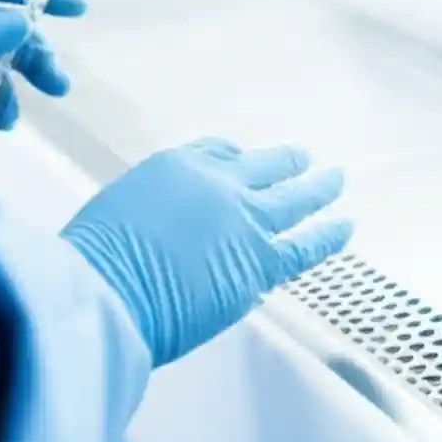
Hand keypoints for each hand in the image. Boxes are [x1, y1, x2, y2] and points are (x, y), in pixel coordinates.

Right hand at [62, 138, 352, 365]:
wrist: (106, 290)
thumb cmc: (96, 261)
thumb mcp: (120, 209)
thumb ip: (156, 210)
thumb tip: (169, 230)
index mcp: (178, 164)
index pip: (217, 152)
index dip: (235, 158)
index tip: (243, 160)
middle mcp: (218, 183)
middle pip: (264, 166)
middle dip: (286, 162)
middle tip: (302, 158)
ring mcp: (244, 221)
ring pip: (295, 197)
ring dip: (320, 187)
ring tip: (337, 179)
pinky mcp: (260, 261)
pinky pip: (306, 245)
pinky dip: (329, 234)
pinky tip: (345, 226)